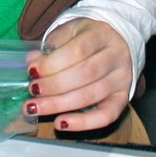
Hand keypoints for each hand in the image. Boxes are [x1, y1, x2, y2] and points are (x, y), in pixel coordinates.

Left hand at [24, 17, 131, 131]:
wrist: (115, 44)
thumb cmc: (86, 40)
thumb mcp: (69, 32)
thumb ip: (51, 46)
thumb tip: (32, 61)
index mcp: (102, 33)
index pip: (78, 50)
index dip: (53, 63)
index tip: (32, 71)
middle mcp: (117, 55)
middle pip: (85, 74)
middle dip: (53, 85)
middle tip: (32, 90)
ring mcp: (122, 78)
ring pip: (91, 95)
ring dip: (59, 105)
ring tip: (36, 107)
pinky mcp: (123, 99)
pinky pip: (106, 116)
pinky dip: (83, 123)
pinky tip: (60, 123)